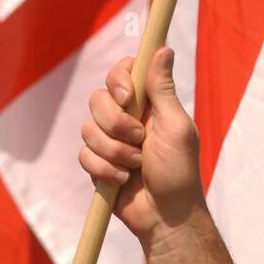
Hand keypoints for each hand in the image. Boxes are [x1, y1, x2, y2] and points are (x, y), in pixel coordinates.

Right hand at [79, 47, 204, 247]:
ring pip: (88, 127)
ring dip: (114, 150)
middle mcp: (126, 117)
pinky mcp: (97, 163)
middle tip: (140, 140)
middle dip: (116, 123)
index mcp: (148, 103)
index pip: (123, 72)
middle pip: (98, 98)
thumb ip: (163, 88)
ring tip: (136, 165)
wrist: (165, 216)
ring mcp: (110, 140)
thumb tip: (163, 48)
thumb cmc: (179, 170)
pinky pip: (83, 154)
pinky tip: (122, 179)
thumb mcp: (175, 126)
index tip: (128, 97)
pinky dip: (104, 168)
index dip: (119, 79)